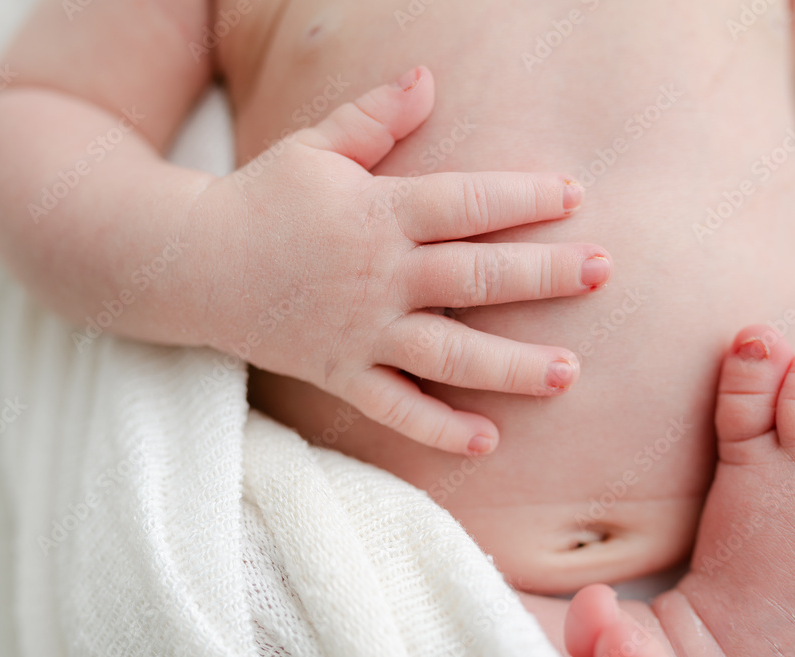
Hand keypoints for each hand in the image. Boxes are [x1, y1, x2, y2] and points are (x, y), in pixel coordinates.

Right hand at [190, 66, 610, 454]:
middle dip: (544, 274)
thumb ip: (373, 117)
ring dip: (511, 366)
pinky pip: (393, 408)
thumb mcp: (314, 147)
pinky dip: (438, 429)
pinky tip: (487, 442)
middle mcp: (378, 276)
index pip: (465, 204)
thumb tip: (429, 77)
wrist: (192, 263)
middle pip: (475, 279)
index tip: (575, 195)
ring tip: (569, 372)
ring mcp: (360, 331)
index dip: (523, 198)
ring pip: (449, 355)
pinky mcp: (338, 372)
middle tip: (602, 272)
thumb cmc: (260, 198)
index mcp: (377, 213)